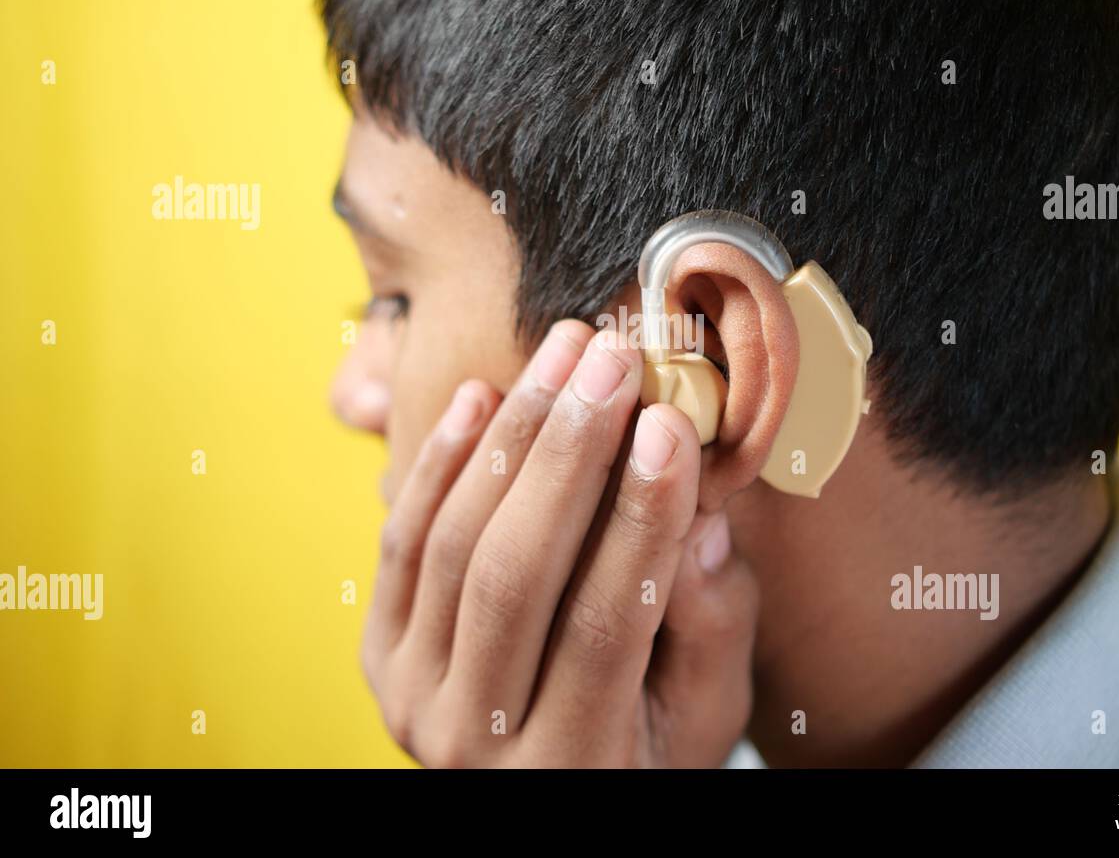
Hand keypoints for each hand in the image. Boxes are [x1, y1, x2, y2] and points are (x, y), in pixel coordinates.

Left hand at [360, 321, 759, 766]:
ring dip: (513, 435)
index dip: (640, 518)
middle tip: (614, 360)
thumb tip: (697, 519)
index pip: (607, 624)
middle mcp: (473, 743)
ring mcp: (411, 696)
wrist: (542, 794)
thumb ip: (711, 626)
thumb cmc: (649, 750)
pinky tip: (481, 394)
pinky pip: (401, 544)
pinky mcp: (379, 653)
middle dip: (569, 453)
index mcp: (574, 768)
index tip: (671, 423)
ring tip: (567, 352)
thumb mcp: (707, 712)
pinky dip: (440, 462)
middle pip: (516, 574)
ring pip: (455, 545)